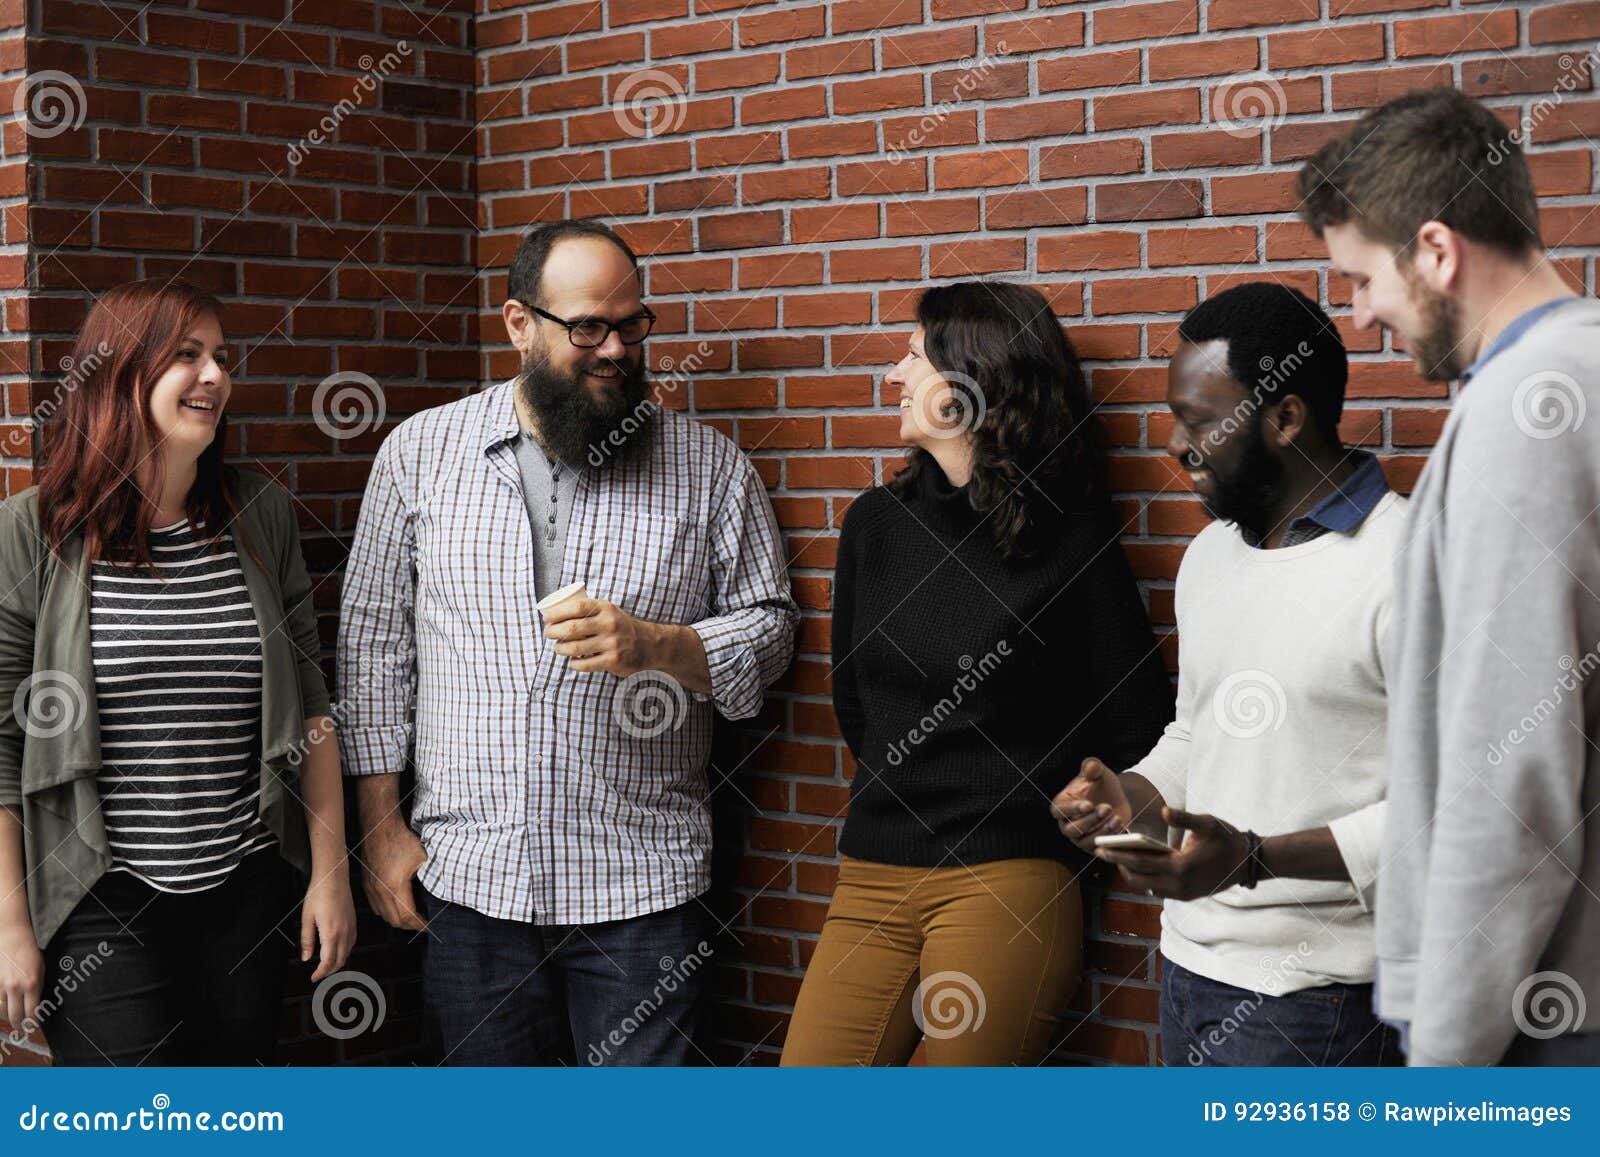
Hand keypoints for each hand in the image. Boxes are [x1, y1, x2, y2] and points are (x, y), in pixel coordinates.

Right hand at [0, 920, 42, 1033]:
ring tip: (12, 1017)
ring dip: (7, 1017)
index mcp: (31, 984)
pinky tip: (3, 1007)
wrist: (12, 940)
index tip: (33, 1025)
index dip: (33, 1022)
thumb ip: (38, 988)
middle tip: (21, 1027)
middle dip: (19, 1024)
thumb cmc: (28, 953)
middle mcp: (15, 987)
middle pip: (15, 1016)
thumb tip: (36, 1005)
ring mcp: (1, 986)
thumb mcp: (40, 970)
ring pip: (1, 1012)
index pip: (32, 1012)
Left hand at [300, 868, 357, 981]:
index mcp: (331, 933)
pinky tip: (337, 949)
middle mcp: (344, 933)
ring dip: (338, 962)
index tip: (313, 978)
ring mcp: (351, 927)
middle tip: (318, 974)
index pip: (327, 962)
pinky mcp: (354, 922)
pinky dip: (345, 951)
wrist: (333, 878)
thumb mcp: (307, 918)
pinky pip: (352, 943)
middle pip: (340, 960)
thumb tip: (306, 958)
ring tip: (326, 964)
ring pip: (347, 953)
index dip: (320, 973)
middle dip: (329, 971)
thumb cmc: (318, 895)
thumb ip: (307, 940)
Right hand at [359, 818, 426, 931]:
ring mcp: (371, 889)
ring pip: (384, 915)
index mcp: (395, 887)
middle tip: (423, 924)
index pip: (408, 917)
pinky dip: (387, 911)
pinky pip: (376, 906)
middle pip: (395, 921)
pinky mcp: (366, 884)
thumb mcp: (423, 858)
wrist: (379, 827)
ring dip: (398, 920)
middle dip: (411, 926)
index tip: (430, 926)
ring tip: (412, 918)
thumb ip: (430, 876)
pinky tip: (397, 906)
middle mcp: (380, 892)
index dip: (421, 925)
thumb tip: (441, 890)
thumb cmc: (401, 839)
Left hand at [543, 597, 660, 676]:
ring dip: (560, 649)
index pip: (577, 607)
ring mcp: (611, 644)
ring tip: (559, 648)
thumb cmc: (620, 626)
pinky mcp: (612, 661)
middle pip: (571, 629)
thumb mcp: (608, 611)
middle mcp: (609, 624)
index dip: (557, 612)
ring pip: (574, 648)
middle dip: (553, 632)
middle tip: (548, 634)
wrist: (648, 644)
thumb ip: (588, 610)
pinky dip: (574, 664)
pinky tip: (573, 661)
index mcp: (606, 608)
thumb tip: (554, 612)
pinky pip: (584, 665)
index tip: (546, 617)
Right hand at [1050, 757, 1132, 853]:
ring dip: (1101, 831)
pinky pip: (1098, 848)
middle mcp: (1067, 824)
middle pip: (1071, 829)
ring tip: (1116, 817)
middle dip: (1089, 820)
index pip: (1059, 811)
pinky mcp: (1093, 846)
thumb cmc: (1101, 784)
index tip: (1088, 804)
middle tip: (1106, 808)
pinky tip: (1119, 825)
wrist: (1116, 798)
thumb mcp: (1098, 772)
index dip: (1072, 809)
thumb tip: (1091, 767)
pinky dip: (1109, 839)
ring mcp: (1079, 838)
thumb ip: (1092, 766)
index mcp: (1062, 805)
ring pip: (1084, 841)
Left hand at [1095, 807, 1250, 899]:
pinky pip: (1157, 890)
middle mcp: (1178, 885)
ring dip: (1131, 873)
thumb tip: (1164, 811)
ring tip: (1118, 857)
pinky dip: (1145, 879)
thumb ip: (1184, 818)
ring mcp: (1181, 894)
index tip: (1100, 848)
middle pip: (1138, 879)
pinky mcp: (1185, 896)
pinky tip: (1138, 865)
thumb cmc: (1227, 840)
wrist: (1247, 863)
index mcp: (1180, 866)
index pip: (1140, 862)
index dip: (1118, 855)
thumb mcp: (1208, 823)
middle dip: (1119, 865)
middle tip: (1103, 851)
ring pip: (1146, 887)